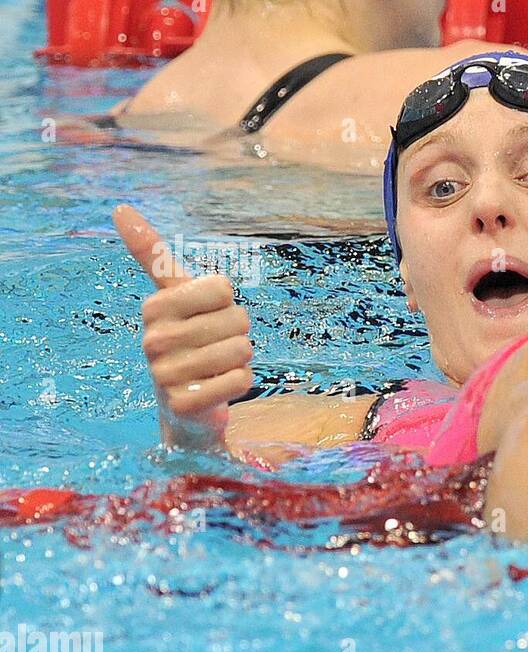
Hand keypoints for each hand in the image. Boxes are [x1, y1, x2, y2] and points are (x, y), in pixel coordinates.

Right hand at [113, 205, 253, 449]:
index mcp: (154, 306)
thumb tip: (119, 207)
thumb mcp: (175, 294)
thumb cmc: (188, 338)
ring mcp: (165, 374)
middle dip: (237, 333)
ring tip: (215, 366)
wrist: (185, 402)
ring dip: (240, 359)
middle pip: (239, 319)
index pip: (222, 287)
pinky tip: (217, 387)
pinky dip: (240, 382)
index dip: (227, 302)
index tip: (207, 314)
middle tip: (214, 346)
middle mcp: (153, 338)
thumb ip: (153, 254)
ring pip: (242, 349)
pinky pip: (240, 380)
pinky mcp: (183, 404)